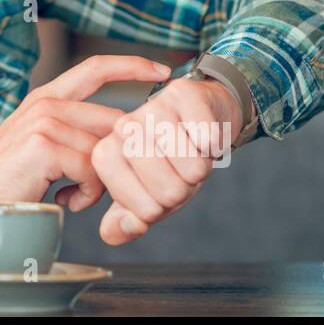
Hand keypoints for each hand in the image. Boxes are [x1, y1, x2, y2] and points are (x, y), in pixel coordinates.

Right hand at [0, 55, 171, 208]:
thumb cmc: (12, 181)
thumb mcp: (45, 146)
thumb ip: (76, 134)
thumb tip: (120, 137)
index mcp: (46, 97)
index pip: (96, 68)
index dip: (132, 65)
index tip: (162, 70)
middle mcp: (45, 103)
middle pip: (112, 121)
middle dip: (117, 159)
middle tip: (94, 188)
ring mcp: (44, 120)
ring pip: (104, 150)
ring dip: (97, 183)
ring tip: (72, 196)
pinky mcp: (44, 144)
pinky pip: (92, 170)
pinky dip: (86, 194)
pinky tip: (64, 200)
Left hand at [91, 74, 242, 244]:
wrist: (201, 118)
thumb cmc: (170, 161)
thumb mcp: (148, 196)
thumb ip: (126, 222)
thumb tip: (116, 231)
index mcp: (107, 157)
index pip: (146, 210)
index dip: (164, 207)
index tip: (160, 187)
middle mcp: (123, 129)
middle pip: (170, 191)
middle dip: (185, 187)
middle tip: (179, 169)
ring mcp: (151, 108)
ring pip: (193, 168)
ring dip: (201, 166)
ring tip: (191, 151)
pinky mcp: (182, 92)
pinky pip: (209, 140)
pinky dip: (216, 145)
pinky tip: (203, 134)